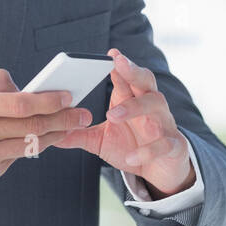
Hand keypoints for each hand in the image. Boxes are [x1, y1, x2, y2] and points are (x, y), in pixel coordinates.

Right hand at [0, 68, 93, 192]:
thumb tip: (25, 87)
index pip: (21, 103)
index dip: (49, 100)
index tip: (67, 96)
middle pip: (33, 125)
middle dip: (64, 119)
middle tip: (83, 114)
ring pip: (32, 144)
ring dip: (57, 135)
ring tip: (71, 125)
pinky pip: (19, 156)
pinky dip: (34, 146)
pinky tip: (45, 137)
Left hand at [52, 49, 193, 196]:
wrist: (159, 172)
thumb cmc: (131, 147)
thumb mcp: (100, 141)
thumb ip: (79, 134)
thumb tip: (51, 134)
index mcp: (131, 99)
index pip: (127, 76)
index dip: (121, 64)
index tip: (110, 54)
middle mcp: (150, 106)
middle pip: (146, 81)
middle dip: (133, 71)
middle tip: (118, 64)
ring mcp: (164, 124)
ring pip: (156, 104)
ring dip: (135, 107)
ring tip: (113, 115)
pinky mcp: (173, 145)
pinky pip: (164, 143)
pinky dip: (147, 149)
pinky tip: (130, 157)